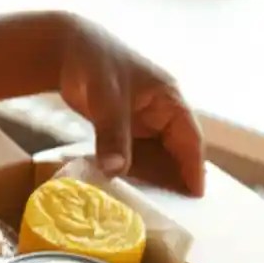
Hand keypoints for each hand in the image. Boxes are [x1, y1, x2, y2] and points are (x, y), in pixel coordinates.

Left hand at [58, 16, 205, 195]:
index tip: (197, 197)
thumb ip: (113, 135)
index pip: (191, 140)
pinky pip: (135, 154)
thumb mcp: (106, 100)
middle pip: (177, 152)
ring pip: (156, 155)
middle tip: (177, 213)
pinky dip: (134, 172)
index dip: (194, 168)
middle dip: (177, 179)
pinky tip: (128, 192)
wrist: (66, 48)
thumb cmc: (94, 63)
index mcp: (170, 99)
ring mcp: (143, 121)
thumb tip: (117, 171)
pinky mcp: (125, 127)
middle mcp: (162, 112)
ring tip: (154, 210)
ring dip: (154, 178)